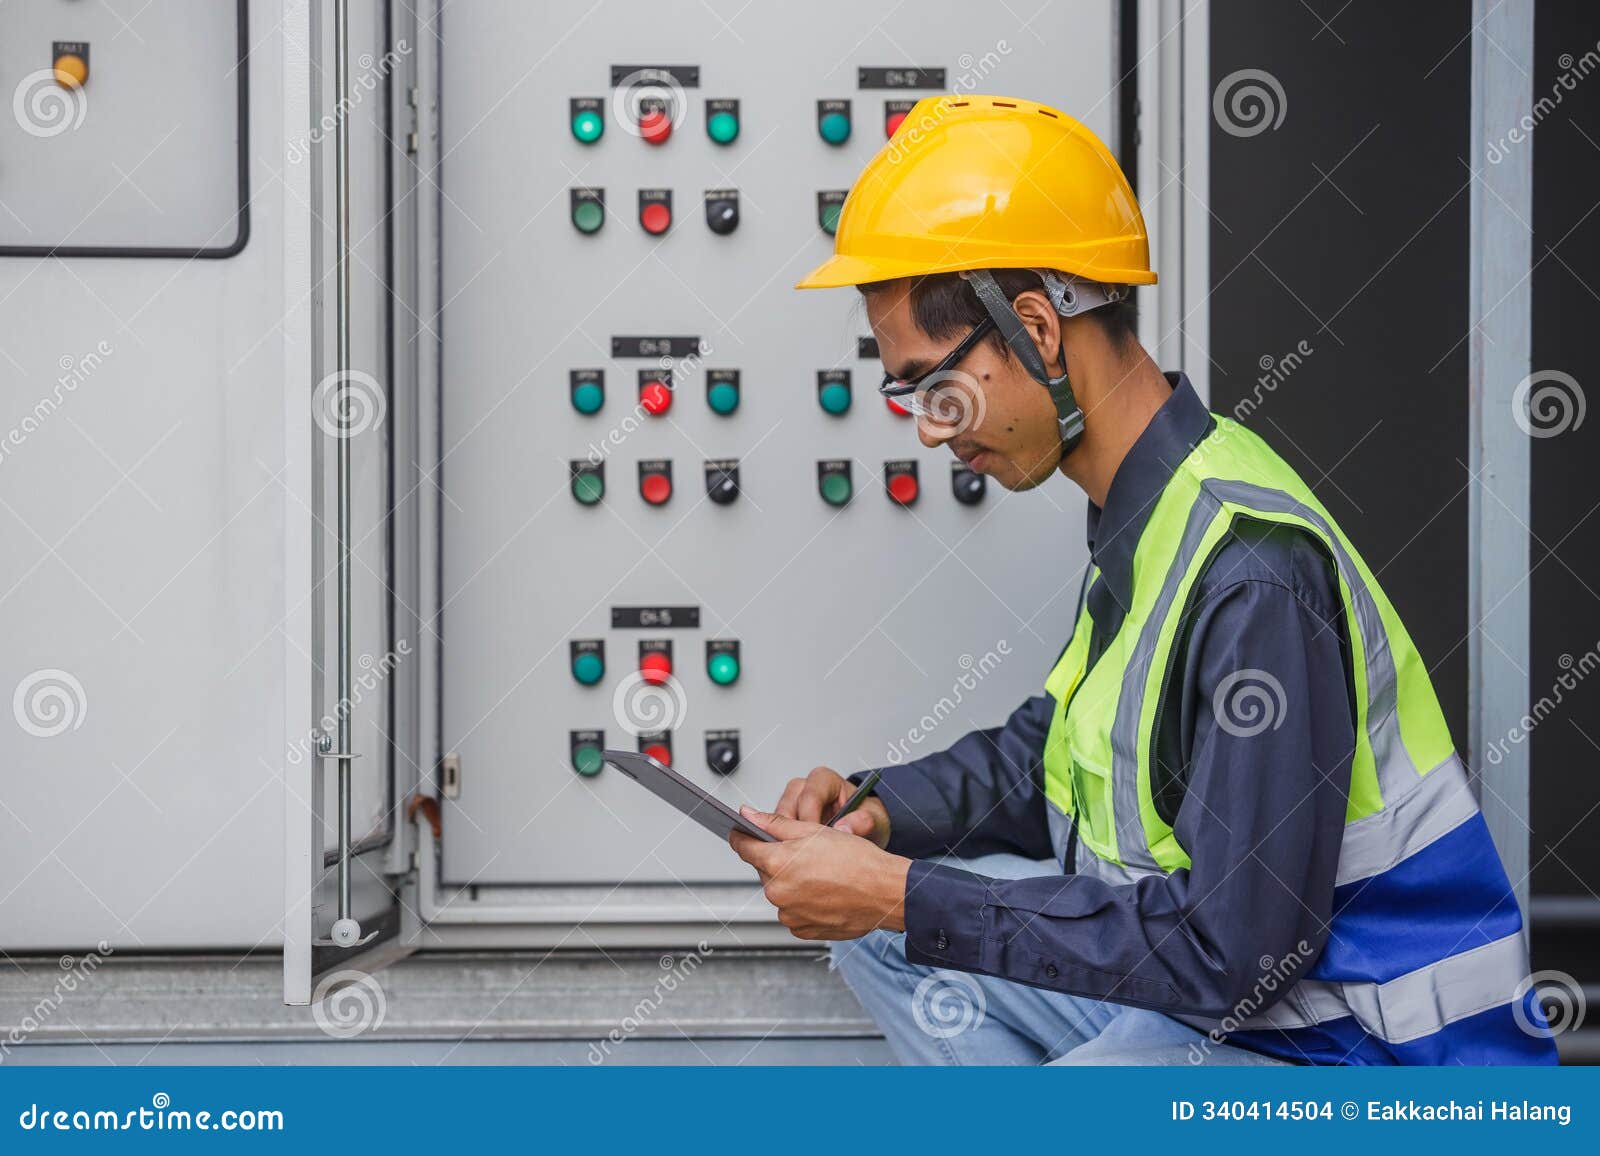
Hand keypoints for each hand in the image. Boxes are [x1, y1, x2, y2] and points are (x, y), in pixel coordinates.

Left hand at [729, 807, 909, 939]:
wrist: (885, 893)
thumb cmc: (856, 860)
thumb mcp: (813, 830)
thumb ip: (774, 823)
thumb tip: (747, 815)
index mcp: (777, 863)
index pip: (743, 847)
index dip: (742, 836)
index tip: (740, 832)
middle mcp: (777, 892)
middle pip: (764, 870)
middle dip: (778, 860)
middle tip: (806, 854)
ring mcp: (789, 914)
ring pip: (780, 892)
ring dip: (792, 882)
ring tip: (821, 875)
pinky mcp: (801, 930)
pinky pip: (793, 912)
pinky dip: (803, 902)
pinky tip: (824, 893)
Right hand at [774, 766, 890, 847]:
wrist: (861, 826)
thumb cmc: (864, 816)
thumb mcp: (872, 817)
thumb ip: (861, 821)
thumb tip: (846, 828)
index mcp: (824, 780)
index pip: (809, 797)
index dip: (811, 820)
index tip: (817, 841)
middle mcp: (803, 788)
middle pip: (787, 808)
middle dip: (794, 833)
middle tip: (807, 853)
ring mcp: (790, 803)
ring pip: (776, 822)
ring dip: (786, 841)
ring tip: (804, 858)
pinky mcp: (783, 820)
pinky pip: (775, 833)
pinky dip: (784, 846)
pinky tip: (797, 859)